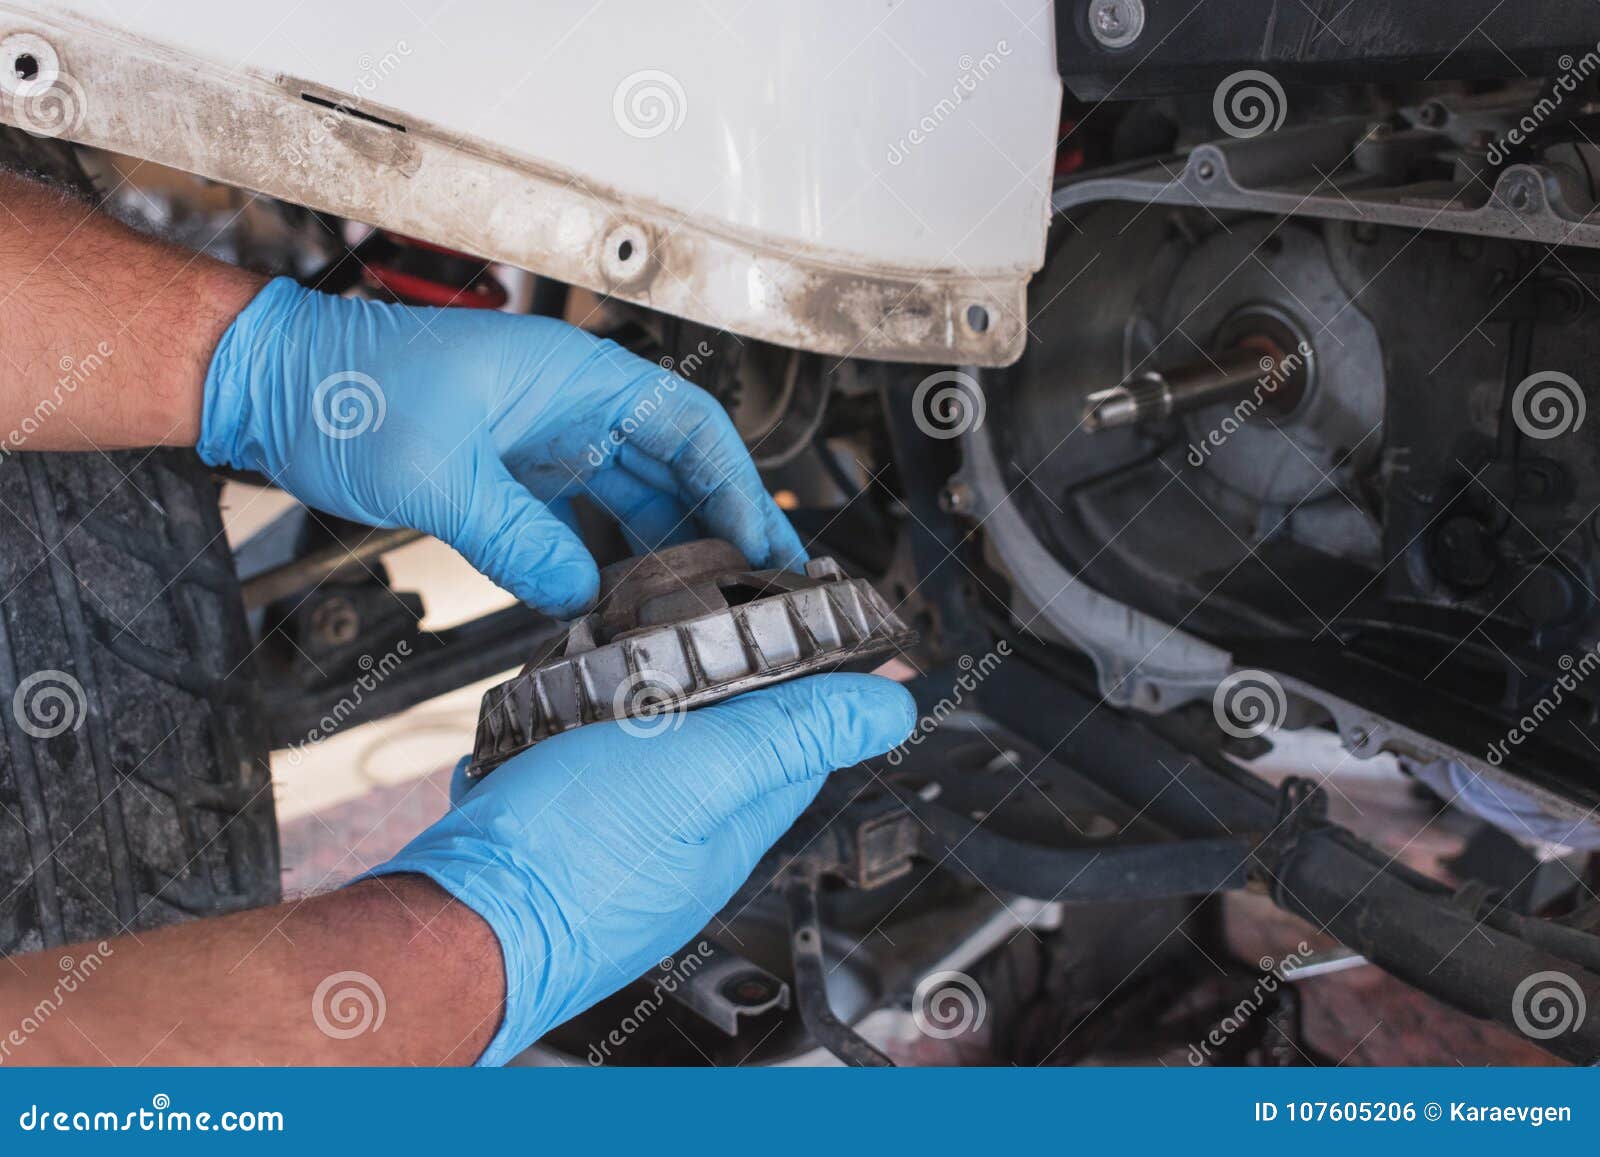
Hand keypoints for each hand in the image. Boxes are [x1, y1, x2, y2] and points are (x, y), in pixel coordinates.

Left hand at [197, 277, 804, 616]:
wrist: (277, 387)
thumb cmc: (347, 393)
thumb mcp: (438, 474)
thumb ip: (518, 539)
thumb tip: (579, 595)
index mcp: (574, 378)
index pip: (690, 428)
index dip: (738, 488)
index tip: (765, 545)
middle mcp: (572, 404)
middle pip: (678, 465)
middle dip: (722, 524)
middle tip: (759, 587)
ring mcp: (547, 436)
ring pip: (637, 492)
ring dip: (672, 544)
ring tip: (706, 599)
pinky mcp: (518, 469)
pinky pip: (587, 513)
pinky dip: (611, 553)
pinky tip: (623, 596)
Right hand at [368, 672, 913, 1065]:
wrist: (450, 923)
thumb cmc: (567, 856)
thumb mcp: (702, 769)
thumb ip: (794, 734)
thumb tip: (891, 708)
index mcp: (735, 823)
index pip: (799, 733)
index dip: (802, 667)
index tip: (792, 613)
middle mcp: (685, 841)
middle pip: (722, 736)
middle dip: (705, 676)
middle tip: (679, 621)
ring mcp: (619, 844)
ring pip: (645, 750)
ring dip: (629, 700)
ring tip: (604, 658)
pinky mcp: (555, 837)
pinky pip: (579, 770)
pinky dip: (570, 732)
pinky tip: (548, 715)